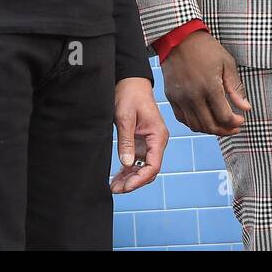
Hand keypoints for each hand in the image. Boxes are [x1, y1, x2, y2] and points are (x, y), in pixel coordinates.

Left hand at [110, 77, 167, 193]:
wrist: (130, 82)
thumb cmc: (130, 95)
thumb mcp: (125, 118)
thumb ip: (127, 141)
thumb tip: (127, 164)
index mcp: (158, 135)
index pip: (154, 165)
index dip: (140, 179)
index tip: (126, 187)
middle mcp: (156, 141)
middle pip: (149, 170)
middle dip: (134, 182)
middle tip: (115, 189)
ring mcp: (148, 143)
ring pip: (142, 168)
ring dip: (129, 178)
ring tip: (113, 186)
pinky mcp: (140, 142)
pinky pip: (136, 161)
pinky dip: (127, 170)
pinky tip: (117, 178)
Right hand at [160, 31, 251, 135]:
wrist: (179, 39)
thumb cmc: (206, 48)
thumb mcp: (227, 64)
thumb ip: (236, 88)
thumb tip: (246, 108)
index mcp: (210, 87)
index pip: (223, 116)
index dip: (234, 122)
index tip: (241, 120)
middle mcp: (193, 96)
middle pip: (210, 125)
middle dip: (225, 130)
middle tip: (234, 128)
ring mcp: (180, 98)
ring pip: (196, 126)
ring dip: (210, 130)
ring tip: (221, 126)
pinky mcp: (172, 98)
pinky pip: (183, 119)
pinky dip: (194, 124)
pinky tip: (204, 120)